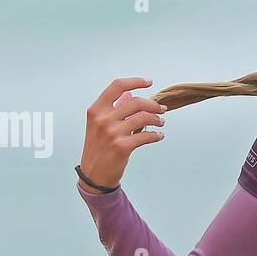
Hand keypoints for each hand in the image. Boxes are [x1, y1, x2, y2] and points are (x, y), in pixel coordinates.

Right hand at [78, 77, 166, 192]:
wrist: (94, 174)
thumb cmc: (99, 148)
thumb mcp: (99, 124)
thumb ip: (114, 108)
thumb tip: (129, 94)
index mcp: (96, 110)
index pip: (117, 86)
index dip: (135, 81)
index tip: (149, 82)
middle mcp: (102, 119)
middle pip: (136, 101)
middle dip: (153, 104)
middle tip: (162, 109)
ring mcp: (112, 133)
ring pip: (143, 117)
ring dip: (157, 119)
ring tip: (161, 122)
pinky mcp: (122, 147)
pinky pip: (146, 136)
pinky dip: (156, 135)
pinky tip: (159, 136)